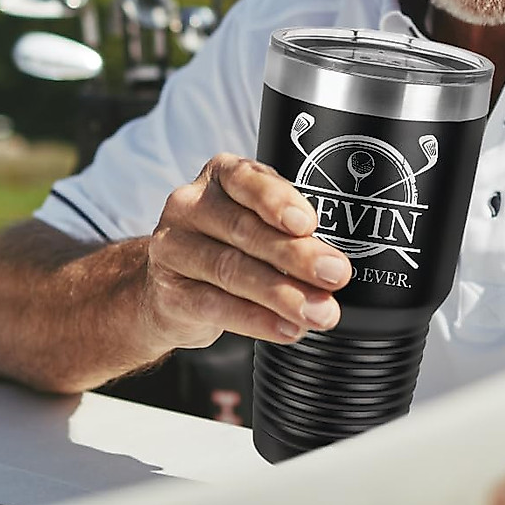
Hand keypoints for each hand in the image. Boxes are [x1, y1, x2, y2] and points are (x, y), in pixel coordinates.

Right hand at [143, 153, 348, 351]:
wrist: (168, 290)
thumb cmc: (228, 245)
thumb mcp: (256, 221)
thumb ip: (290, 228)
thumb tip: (337, 259)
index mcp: (220, 176)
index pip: (246, 179)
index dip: (278, 201)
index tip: (309, 223)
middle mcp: (190, 205)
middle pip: (245, 229)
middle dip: (297, 255)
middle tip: (335, 275)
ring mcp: (173, 248)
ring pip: (231, 270)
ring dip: (283, 295)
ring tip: (319, 312)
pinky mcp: (168, 292)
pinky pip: (215, 306)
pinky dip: (257, 320)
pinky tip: (287, 328)